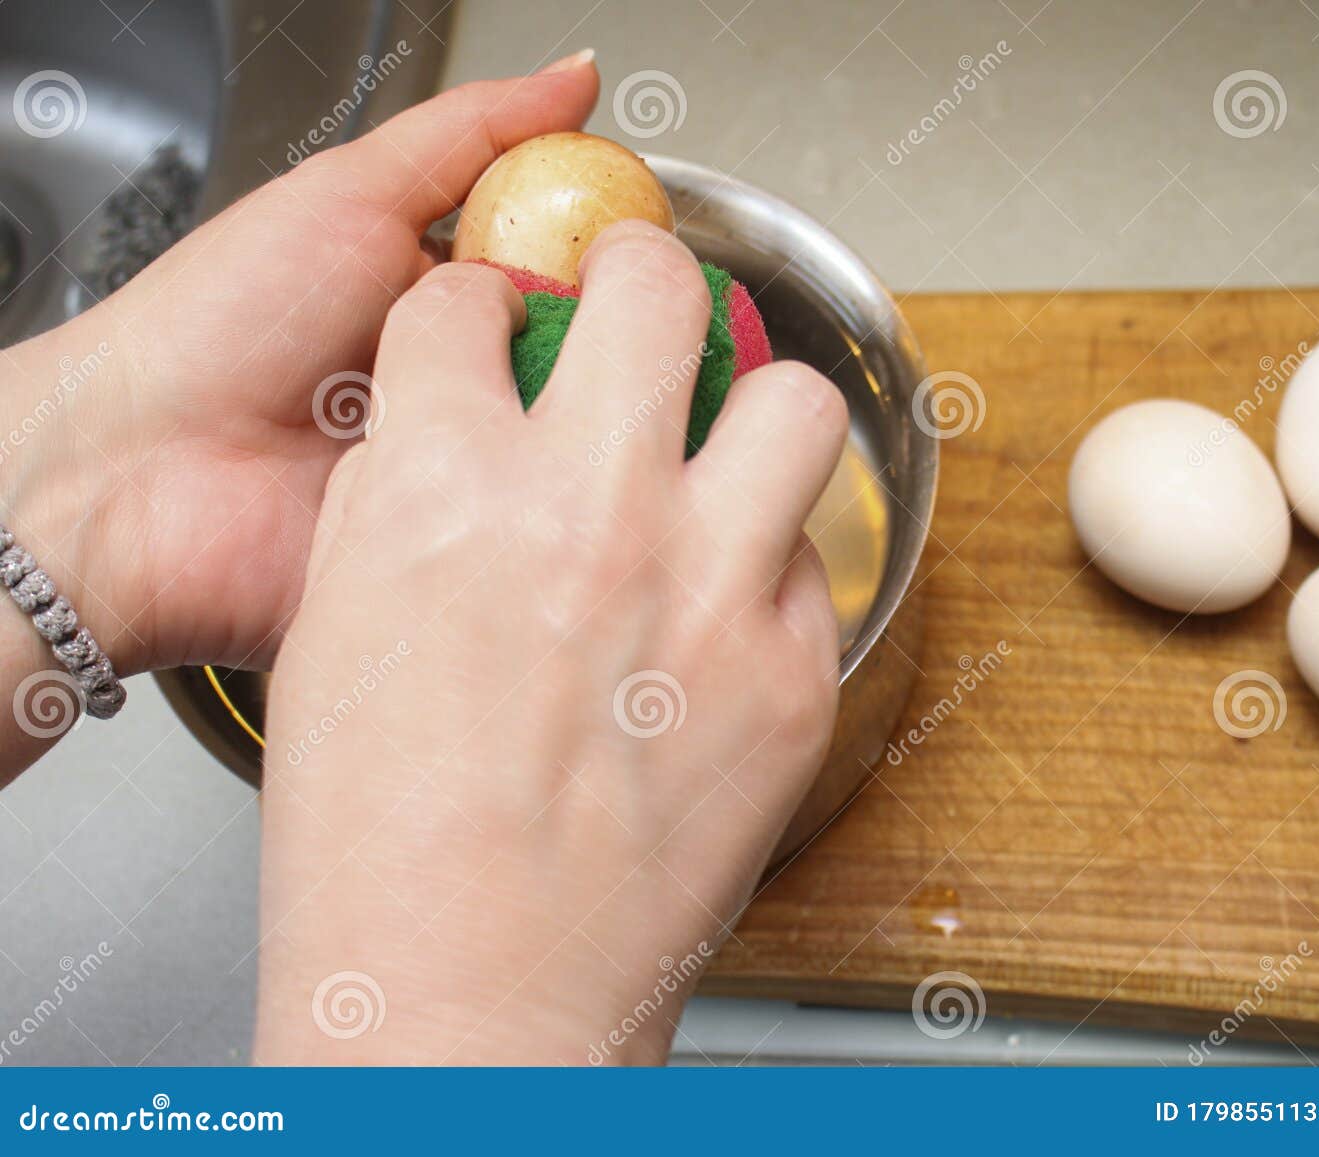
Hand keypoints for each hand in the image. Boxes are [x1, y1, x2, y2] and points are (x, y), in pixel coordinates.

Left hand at [0, 59, 597, 676]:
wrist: (139, 474)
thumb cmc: (218, 327)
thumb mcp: (353, 195)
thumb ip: (469, 135)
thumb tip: (573, 79)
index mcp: (450, 302)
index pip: (576, 280)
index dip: (622, 271)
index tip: (659, 265)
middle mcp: (467, 388)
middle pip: (588, 365)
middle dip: (617, 358)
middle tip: (625, 347)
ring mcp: (468, 472)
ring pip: (575, 452)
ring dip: (583, 432)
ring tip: (577, 413)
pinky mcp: (462, 546)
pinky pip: (531, 533)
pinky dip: (544, 514)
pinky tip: (548, 488)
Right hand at [253, 225, 847, 1063]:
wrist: (469, 994)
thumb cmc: (376, 847)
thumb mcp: (336, 626)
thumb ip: (405, 500)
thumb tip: (460, 431)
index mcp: (440, 484)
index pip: (463, 305)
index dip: (476, 308)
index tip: (493, 328)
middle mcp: (587, 504)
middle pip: (651, 289)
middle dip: (636, 276)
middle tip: (635, 308)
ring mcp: (708, 581)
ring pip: (796, 399)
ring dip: (755, 413)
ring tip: (723, 458)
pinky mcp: (792, 670)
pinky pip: (809, 566)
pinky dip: (767, 576)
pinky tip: (722, 618)